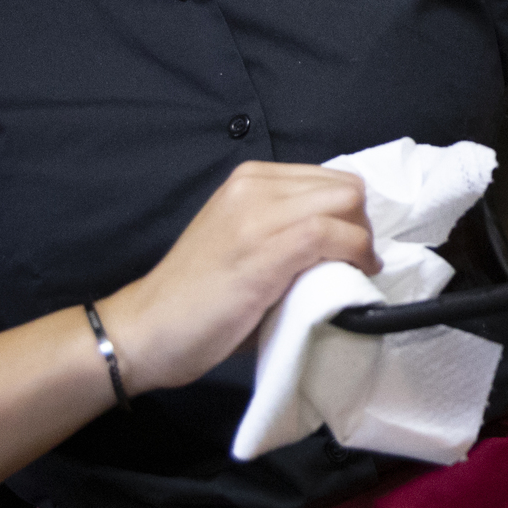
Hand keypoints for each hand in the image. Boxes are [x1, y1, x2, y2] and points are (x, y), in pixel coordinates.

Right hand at [100, 162, 376, 394]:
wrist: (145, 328)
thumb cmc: (196, 299)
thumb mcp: (243, 243)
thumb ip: (285, 230)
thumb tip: (342, 245)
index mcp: (249, 180)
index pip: (330, 179)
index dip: (351, 215)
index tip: (351, 248)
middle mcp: (254, 186)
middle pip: (345, 188)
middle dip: (361, 225)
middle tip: (355, 263)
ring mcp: (258, 214)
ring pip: (346, 204)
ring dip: (361, 240)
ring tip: (353, 272)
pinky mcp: (265, 248)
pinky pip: (332, 234)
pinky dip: (355, 255)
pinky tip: (352, 277)